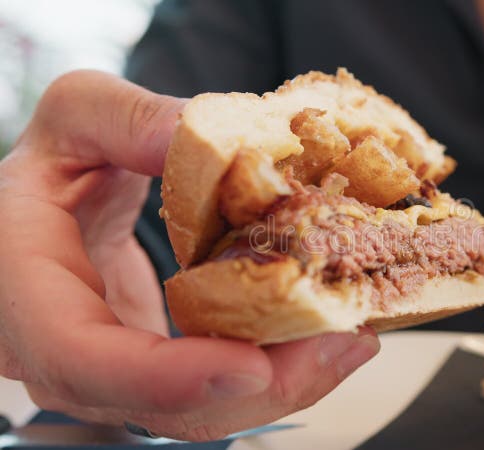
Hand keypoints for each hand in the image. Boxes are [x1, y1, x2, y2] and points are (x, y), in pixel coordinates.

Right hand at [0, 70, 378, 440]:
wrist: (53, 203)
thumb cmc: (57, 160)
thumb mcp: (77, 114)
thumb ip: (130, 119)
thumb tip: (203, 137)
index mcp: (21, 285)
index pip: (80, 357)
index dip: (166, 376)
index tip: (252, 365)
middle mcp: (58, 349)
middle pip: (157, 404)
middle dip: (257, 387)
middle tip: (338, 345)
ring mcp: (109, 368)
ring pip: (196, 410)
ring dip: (282, 385)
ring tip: (350, 341)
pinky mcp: (153, 365)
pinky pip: (213, 385)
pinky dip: (274, 370)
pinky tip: (325, 337)